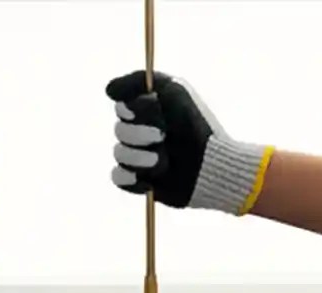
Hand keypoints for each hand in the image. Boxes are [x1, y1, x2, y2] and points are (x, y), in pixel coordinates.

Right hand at [105, 70, 272, 214]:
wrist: (212, 167)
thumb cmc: (196, 125)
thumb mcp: (173, 90)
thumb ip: (139, 81)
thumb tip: (108, 91)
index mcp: (148, 110)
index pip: (122, 105)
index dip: (133, 109)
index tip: (152, 107)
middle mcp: (141, 131)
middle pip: (119, 130)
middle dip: (140, 134)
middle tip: (162, 136)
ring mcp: (139, 156)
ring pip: (119, 154)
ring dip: (141, 158)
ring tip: (164, 162)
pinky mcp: (139, 180)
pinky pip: (118, 177)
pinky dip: (132, 179)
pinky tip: (150, 181)